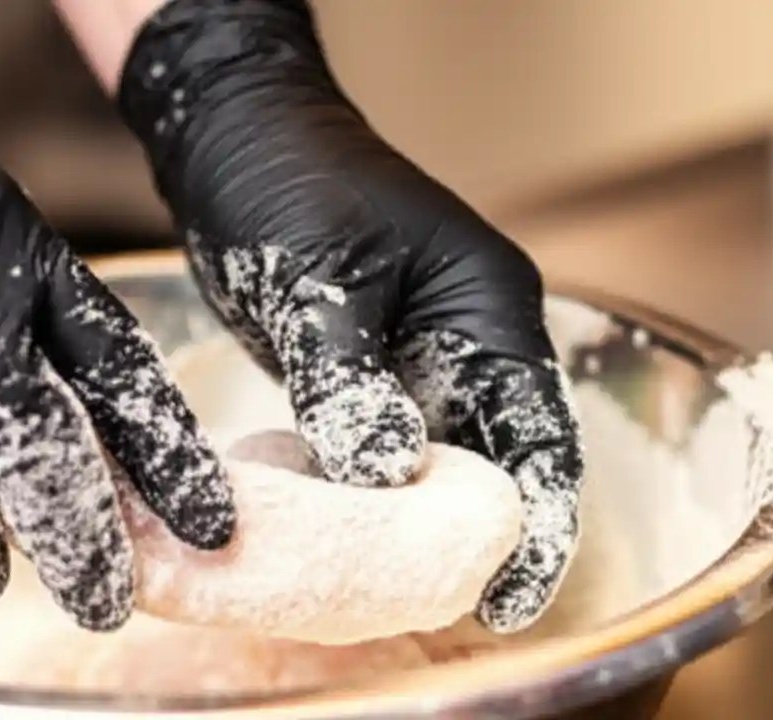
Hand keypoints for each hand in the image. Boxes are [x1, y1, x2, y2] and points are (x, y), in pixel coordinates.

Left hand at [117, 0, 582, 632]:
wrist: (232, 139)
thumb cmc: (287, 181)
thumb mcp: (320, 279)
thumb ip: (352, 377)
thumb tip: (385, 474)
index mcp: (488, 311)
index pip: (539, 435)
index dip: (535, 524)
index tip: (507, 600)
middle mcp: (464, 343)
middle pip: (491, 463)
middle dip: (469, 539)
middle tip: (428, 611)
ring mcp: (412, 361)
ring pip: (429, 465)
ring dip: (407, 524)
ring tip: (375, 592)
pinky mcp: (360, 373)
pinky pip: (373, 449)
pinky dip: (359, 494)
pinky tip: (333, 538)